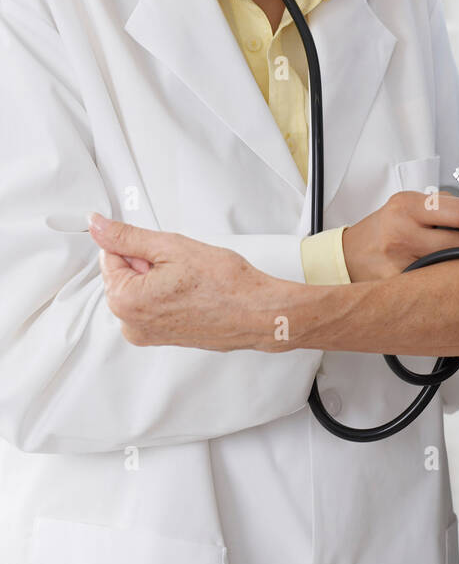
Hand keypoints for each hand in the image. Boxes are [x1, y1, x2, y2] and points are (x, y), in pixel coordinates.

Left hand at [87, 211, 281, 350]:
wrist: (256, 312)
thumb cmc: (223, 283)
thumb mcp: (169, 246)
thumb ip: (126, 236)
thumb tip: (97, 225)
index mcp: (124, 302)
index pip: (110, 256)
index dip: (140, 246)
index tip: (165, 251)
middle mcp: (129, 324)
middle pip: (124, 275)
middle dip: (149, 263)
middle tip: (181, 266)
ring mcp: (145, 334)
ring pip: (139, 289)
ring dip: (159, 278)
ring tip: (190, 281)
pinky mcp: (161, 338)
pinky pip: (152, 305)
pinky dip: (167, 294)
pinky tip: (191, 292)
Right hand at [342, 188, 458, 281]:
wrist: (348, 256)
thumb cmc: (384, 228)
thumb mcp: (409, 205)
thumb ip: (443, 207)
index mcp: (408, 207)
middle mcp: (403, 233)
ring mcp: (400, 263)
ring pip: (455, 268)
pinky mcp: (399, 288)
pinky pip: (438, 288)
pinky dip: (452, 285)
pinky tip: (456, 283)